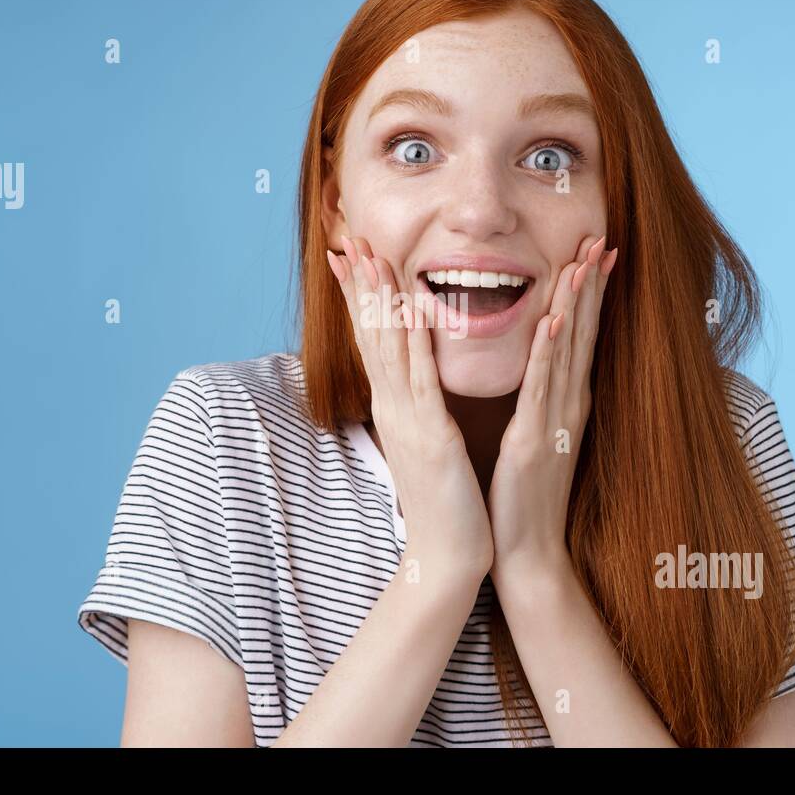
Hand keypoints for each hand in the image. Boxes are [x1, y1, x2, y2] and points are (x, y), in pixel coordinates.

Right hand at [327, 235, 494, 578]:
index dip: (361, 296)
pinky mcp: (432, 436)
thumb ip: (416, 409)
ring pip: (390, 348)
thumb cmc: (443, 501)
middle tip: (348, 239)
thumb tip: (409, 384)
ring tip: (371, 255)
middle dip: (361, 284)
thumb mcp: (425, 443)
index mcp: (396, 408)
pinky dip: (415, 342)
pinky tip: (411, 309)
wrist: (446, 555)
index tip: (349, 256)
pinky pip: (422, 380)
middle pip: (372, 334)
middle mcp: (394, 407)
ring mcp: (409, 420)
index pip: (374, 340)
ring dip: (381, 299)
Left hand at [486, 235, 618, 577]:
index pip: (581, 336)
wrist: (528, 551)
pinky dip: (548, 352)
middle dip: (591, 285)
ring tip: (583, 261)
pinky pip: (540, 387)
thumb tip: (545, 371)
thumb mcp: (537, 437)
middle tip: (600, 238)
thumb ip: (543, 402)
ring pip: (566, 351)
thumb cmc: (527, 497)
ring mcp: (554, 421)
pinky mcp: (532, 439)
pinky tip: (552, 320)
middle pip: (582, 333)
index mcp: (567, 403)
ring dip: (575, 304)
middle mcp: (568, 405)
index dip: (590, 293)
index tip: (597, 251)